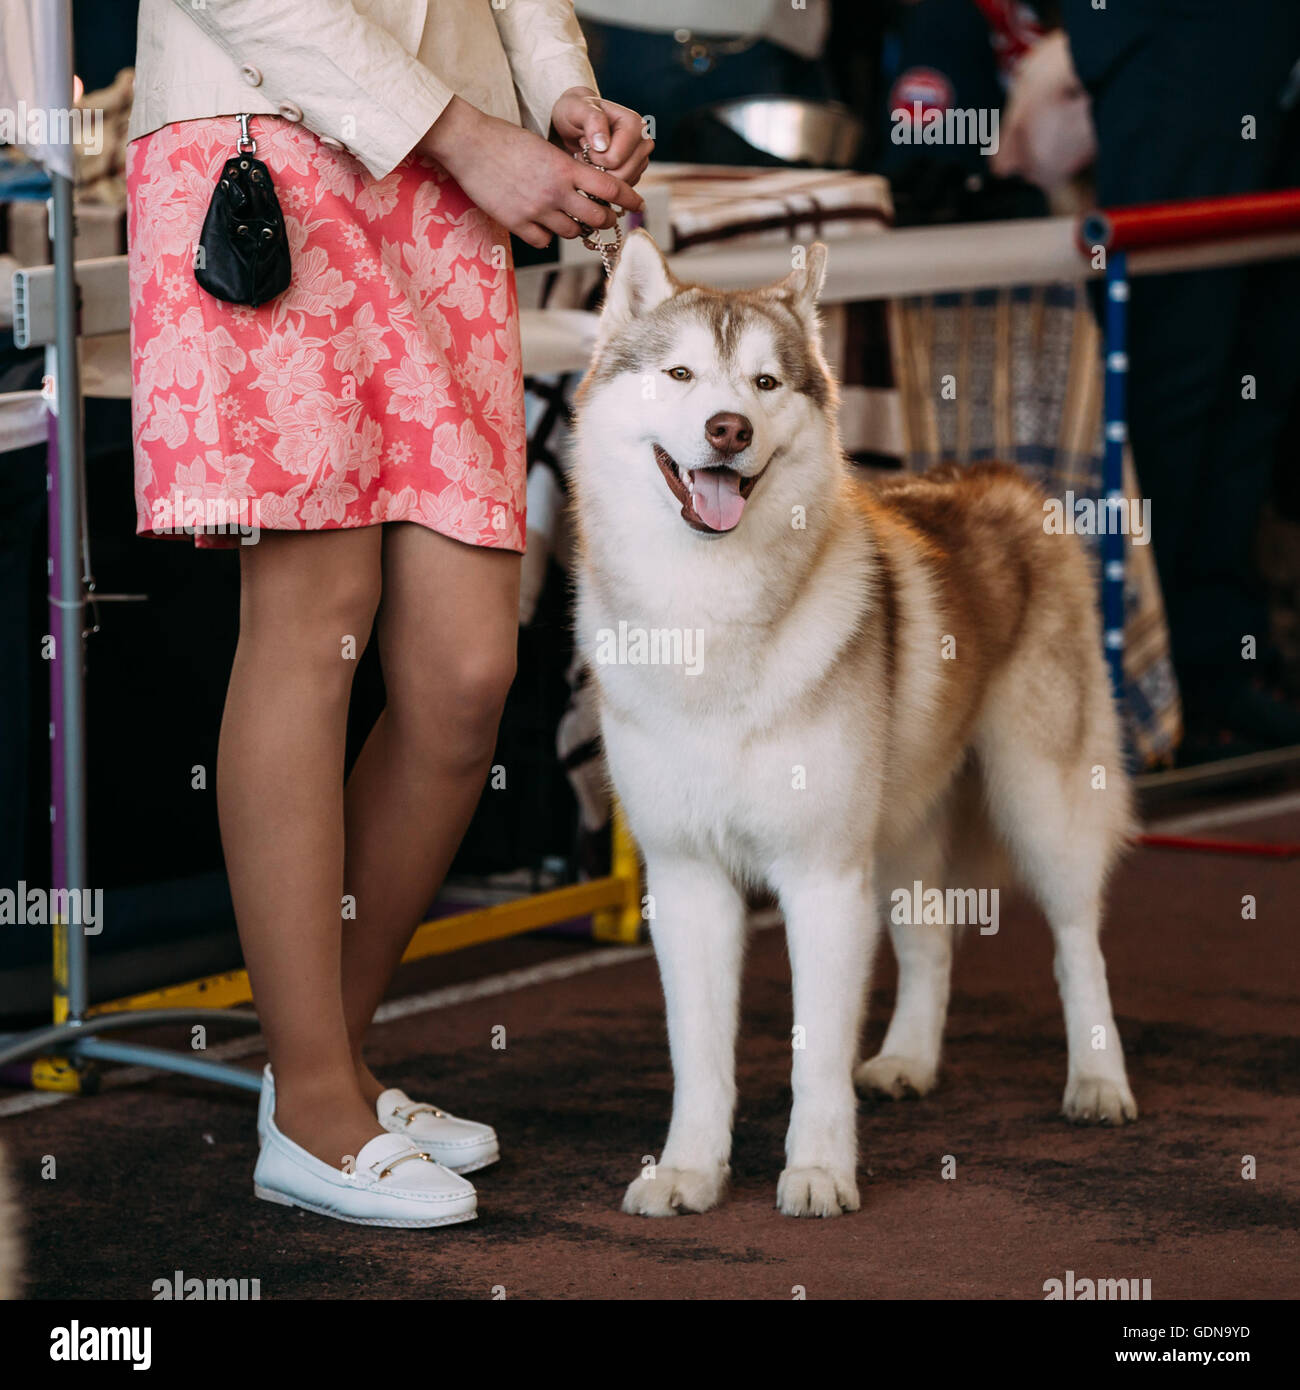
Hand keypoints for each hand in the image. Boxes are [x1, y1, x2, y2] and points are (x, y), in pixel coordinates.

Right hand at [417, 95, 644, 248]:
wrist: (468, 144)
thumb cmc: (506, 139)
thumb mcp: (545, 148)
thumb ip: (568, 169)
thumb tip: (589, 186)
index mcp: (565, 168)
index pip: (611, 188)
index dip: (629, 199)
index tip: (638, 203)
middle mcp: (555, 192)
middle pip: (597, 219)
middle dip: (604, 219)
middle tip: (604, 217)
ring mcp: (536, 211)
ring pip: (572, 233)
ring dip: (577, 228)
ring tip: (571, 218)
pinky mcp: (517, 224)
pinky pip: (544, 241)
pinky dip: (548, 236)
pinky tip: (544, 225)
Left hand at [550, 87, 653, 186]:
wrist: (576, 121)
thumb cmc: (576, 113)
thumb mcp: (576, 110)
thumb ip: (592, 120)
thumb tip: (603, 144)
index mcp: (635, 124)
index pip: (615, 159)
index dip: (594, 156)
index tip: (585, 141)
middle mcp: (645, 142)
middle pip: (621, 175)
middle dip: (597, 168)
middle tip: (587, 151)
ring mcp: (643, 159)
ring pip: (621, 185)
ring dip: (600, 175)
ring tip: (591, 156)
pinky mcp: (637, 172)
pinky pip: (621, 189)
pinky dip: (605, 181)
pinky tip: (598, 164)